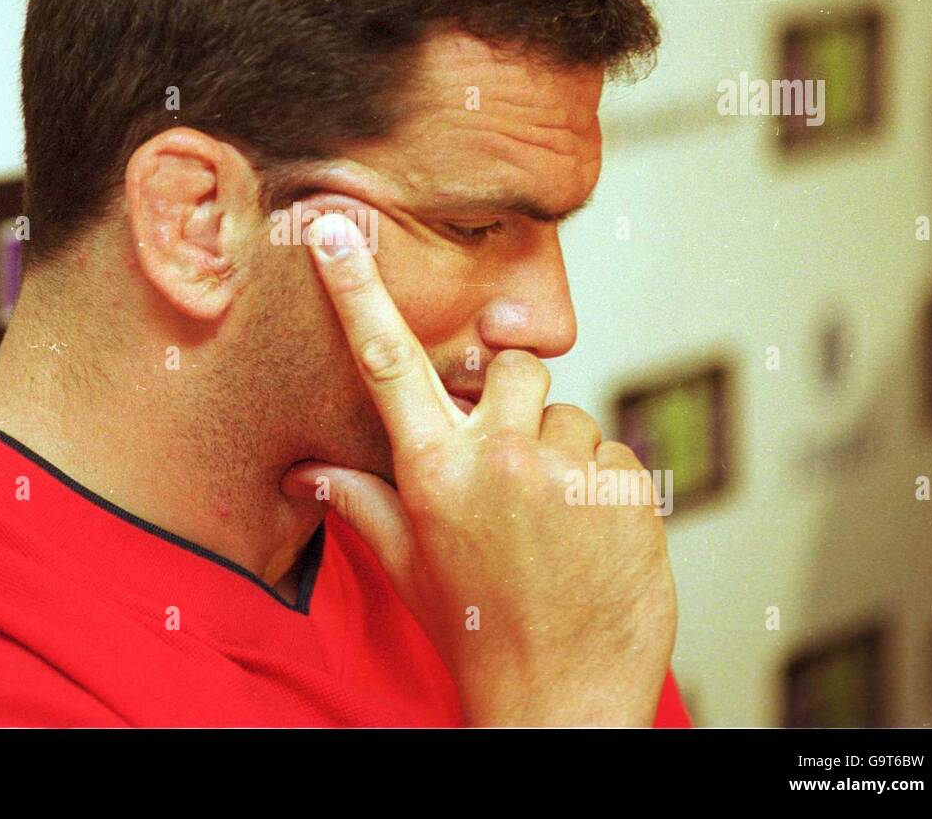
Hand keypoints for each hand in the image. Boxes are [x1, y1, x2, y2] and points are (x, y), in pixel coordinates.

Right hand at [282, 212, 677, 725]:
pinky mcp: (628, 486)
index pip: (386, 361)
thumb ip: (361, 503)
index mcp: (432, 472)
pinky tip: (592, 535)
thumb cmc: (477, 634)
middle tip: (516, 467)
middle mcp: (498, 459)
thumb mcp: (410, 566)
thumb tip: (302, 475)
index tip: (335, 231)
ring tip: (555, 521)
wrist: (560, 700)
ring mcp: (567, 472)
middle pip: (515, 368)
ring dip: (565, 455)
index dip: (356, 290)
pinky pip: (616, 451)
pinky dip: (607, 485)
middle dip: (517, 402)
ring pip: (573, 415)